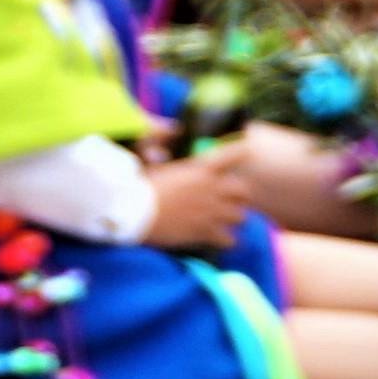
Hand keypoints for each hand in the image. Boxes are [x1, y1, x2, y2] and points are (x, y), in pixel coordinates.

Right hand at [139, 149, 254, 255]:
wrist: (130, 210)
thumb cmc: (139, 186)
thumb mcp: (158, 166)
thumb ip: (172, 158)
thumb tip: (169, 137)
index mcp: (201, 168)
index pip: (233, 154)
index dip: (242, 152)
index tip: (246, 151)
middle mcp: (212, 187)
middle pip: (243, 191)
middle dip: (238, 198)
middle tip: (228, 203)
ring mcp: (212, 210)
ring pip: (240, 217)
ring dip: (233, 220)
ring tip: (223, 224)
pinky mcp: (206, 231)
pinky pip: (230, 239)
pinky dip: (228, 242)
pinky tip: (221, 242)